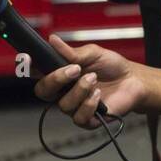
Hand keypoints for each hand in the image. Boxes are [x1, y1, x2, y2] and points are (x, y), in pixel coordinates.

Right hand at [32, 34, 147, 128]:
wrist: (133, 80)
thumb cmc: (112, 66)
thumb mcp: (92, 53)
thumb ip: (71, 52)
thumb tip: (52, 40)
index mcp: (61, 74)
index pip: (38, 73)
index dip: (28, 67)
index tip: (27, 59)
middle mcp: (64, 91)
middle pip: (43, 92)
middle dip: (55, 80)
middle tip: (73, 69)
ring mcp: (75, 106)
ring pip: (63, 105)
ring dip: (79, 90)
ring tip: (93, 79)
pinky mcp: (88, 120)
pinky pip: (79, 118)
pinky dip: (88, 105)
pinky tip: (98, 95)